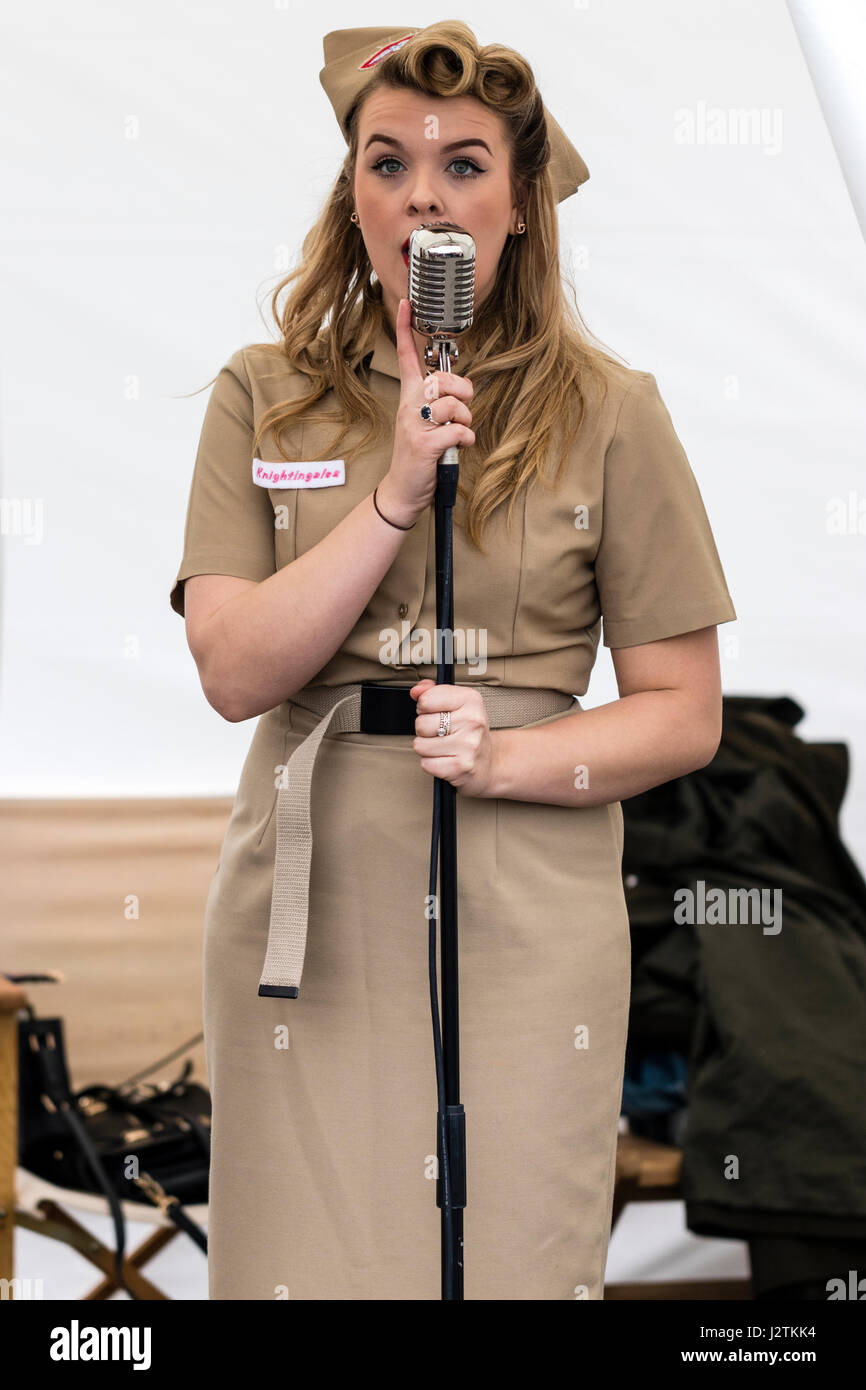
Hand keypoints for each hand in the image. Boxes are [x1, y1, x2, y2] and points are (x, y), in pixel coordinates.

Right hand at [377, 298, 474, 527]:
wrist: (402, 491)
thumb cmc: (419, 456)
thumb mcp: (425, 424)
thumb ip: (440, 404)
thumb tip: (460, 391)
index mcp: (410, 398)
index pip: (406, 358)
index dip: (407, 330)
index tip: (406, 303)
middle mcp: (409, 407)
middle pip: (443, 380)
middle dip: (463, 393)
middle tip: (461, 413)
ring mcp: (415, 426)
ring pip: (454, 407)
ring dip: (466, 423)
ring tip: (457, 435)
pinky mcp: (424, 445)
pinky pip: (458, 432)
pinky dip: (465, 441)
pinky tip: (457, 448)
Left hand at [409, 678, 496, 796]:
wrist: (490, 760)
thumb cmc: (469, 730)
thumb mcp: (457, 703)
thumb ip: (433, 692)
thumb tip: (416, 691)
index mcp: (470, 700)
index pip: (426, 700)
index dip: (424, 707)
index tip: (435, 712)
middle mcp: (472, 721)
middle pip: (421, 724)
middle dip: (424, 729)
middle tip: (441, 732)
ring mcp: (468, 745)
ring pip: (420, 745)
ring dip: (427, 748)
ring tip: (443, 746)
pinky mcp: (460, 766)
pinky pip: (426, 764)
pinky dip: (431, 763)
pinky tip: (446, 758)